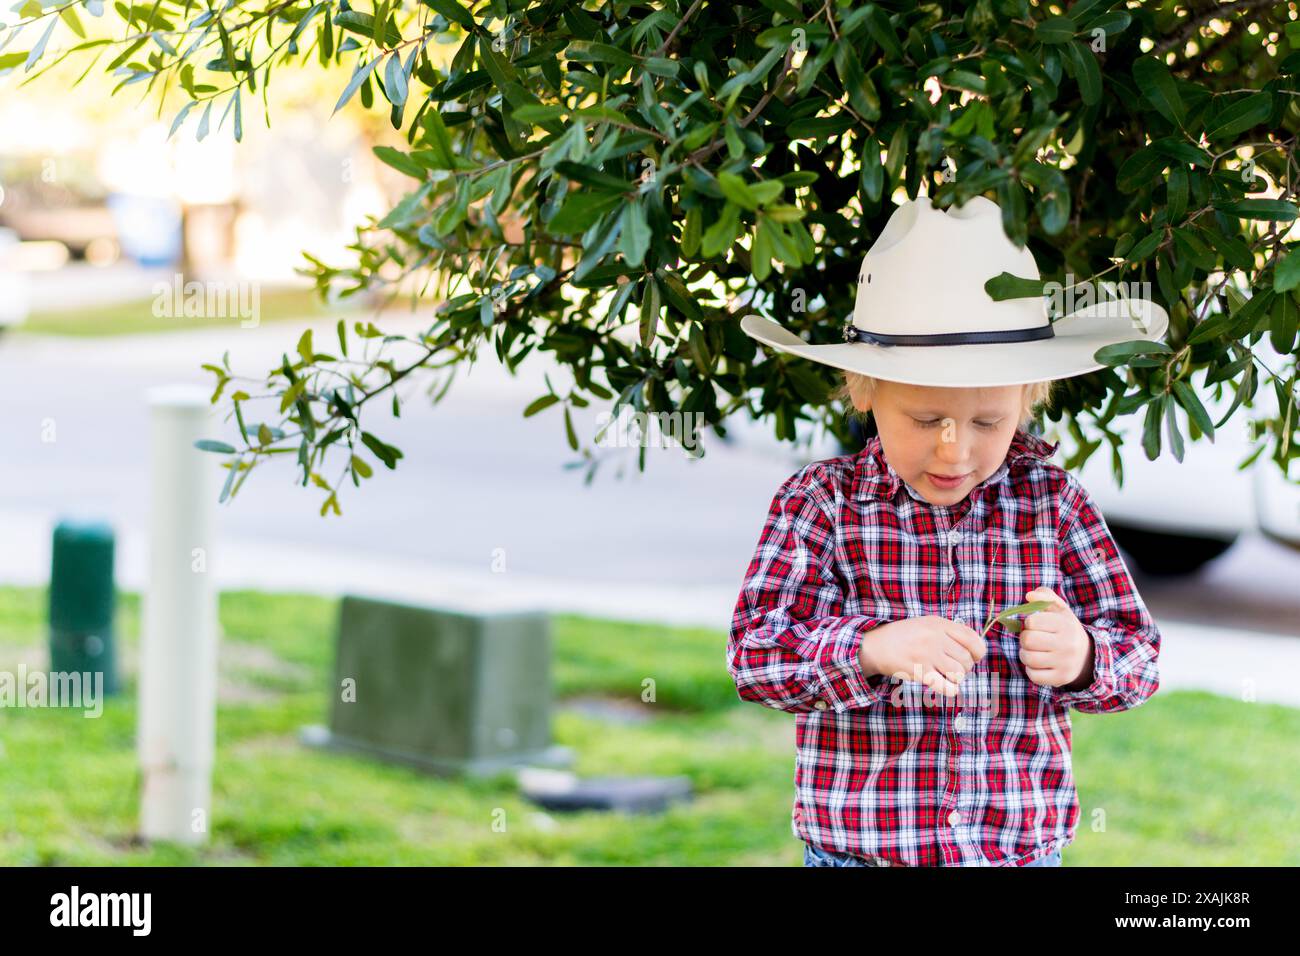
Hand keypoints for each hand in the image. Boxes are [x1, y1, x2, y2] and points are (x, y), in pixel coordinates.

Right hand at [860, 616, 986, 697]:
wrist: (877, 645)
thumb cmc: (906, 636)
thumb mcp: (927, 624)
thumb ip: (950, 631)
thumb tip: (976, 648)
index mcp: (939, 624)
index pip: (972, 639)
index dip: (978, 651)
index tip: (974, 657)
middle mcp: (935, 638)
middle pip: (966, 659)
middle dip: (965, 667)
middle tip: (954, 667)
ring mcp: (927, 655)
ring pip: (959, 673)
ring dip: (957, 678)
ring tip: (947, 675)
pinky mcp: (920, 672)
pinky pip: (947, 687)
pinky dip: (952, 690)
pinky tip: (948, 688)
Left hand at [1018, 587, 1093, 688]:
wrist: (1086, 656)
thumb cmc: (1065, 628)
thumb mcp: (1059, 609)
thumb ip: (1044, 596)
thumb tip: (1029, 595)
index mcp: (1066, 624)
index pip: (1032, 622)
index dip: (1029, 623)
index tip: (1036, 625)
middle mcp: (1068, 644)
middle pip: (1028, 640)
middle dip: (1025, 639)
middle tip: (1032, 639)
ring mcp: (1065, 663)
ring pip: (1028, 658)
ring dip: (1025, 654)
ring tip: (1033, 651)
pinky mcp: (1060, 678)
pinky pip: (1033, 675)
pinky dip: (1031, 670)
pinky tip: (1039, 664)